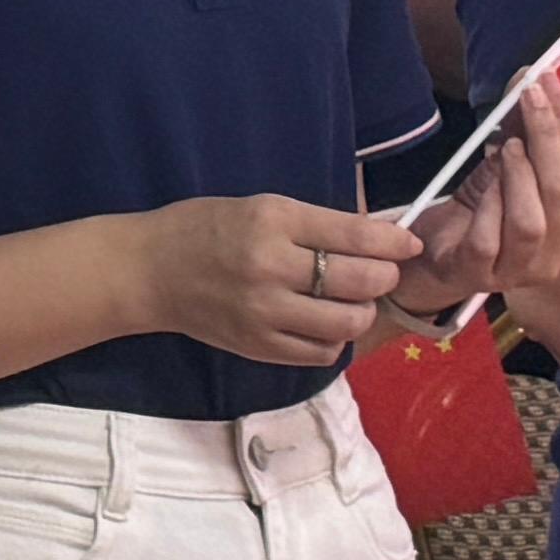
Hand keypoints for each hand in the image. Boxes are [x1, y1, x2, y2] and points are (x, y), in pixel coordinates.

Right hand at [142, 194, 421, 368]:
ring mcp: (264, 312)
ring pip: (346, 322)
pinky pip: (321, 352)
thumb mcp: (260, 207)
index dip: (392, 240)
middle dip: (384, 276)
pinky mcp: (259, 347)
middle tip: (382, 273)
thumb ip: (315, 224)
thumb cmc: (206, 228)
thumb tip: (377, 237)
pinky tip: (325, 323)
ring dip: (362, 311)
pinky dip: (335, 338)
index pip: (352, 234)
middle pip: (358, 281)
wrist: (151, 271)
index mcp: (271, 221)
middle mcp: (270, 267)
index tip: (409, 242)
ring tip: (354, 300)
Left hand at [395, 94, 559, 318]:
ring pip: (532, 223)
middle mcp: (557, 254)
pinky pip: (488, 243)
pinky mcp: (479, 278)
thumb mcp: (503, 167)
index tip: (545, 80)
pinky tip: (482, 188)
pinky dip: (487, 209)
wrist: (433, 255)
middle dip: (547, 139)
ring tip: (507, 147)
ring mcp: (520, 272)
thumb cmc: (480, 210)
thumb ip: (521, 130)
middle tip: (527, 98)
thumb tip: (530, 79)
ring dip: (520, 177)